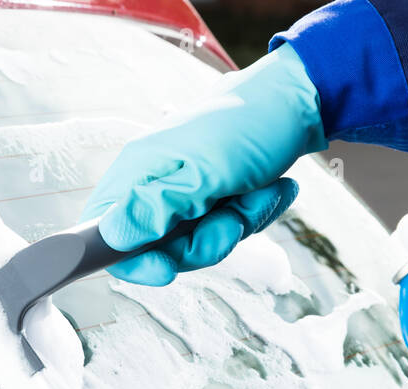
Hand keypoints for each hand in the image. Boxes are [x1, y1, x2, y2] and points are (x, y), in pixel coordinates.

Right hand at [81, 44, 325, 284]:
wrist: (302, 99)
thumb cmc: (249, 124)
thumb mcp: (205, 171)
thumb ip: (158, 206)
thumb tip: (113, 237)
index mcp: (138, 171)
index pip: (105, 234)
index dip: (130, 261)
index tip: (166, 270)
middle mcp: (155, 183)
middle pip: (159, 249)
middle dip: (203, 243)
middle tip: (231, 218)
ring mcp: (185, 191)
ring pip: (198, 243)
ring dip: (237, 224)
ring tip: (259, 190)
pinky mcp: (213, 196)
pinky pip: (224, 229)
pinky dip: (251, 214)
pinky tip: (269, 187)